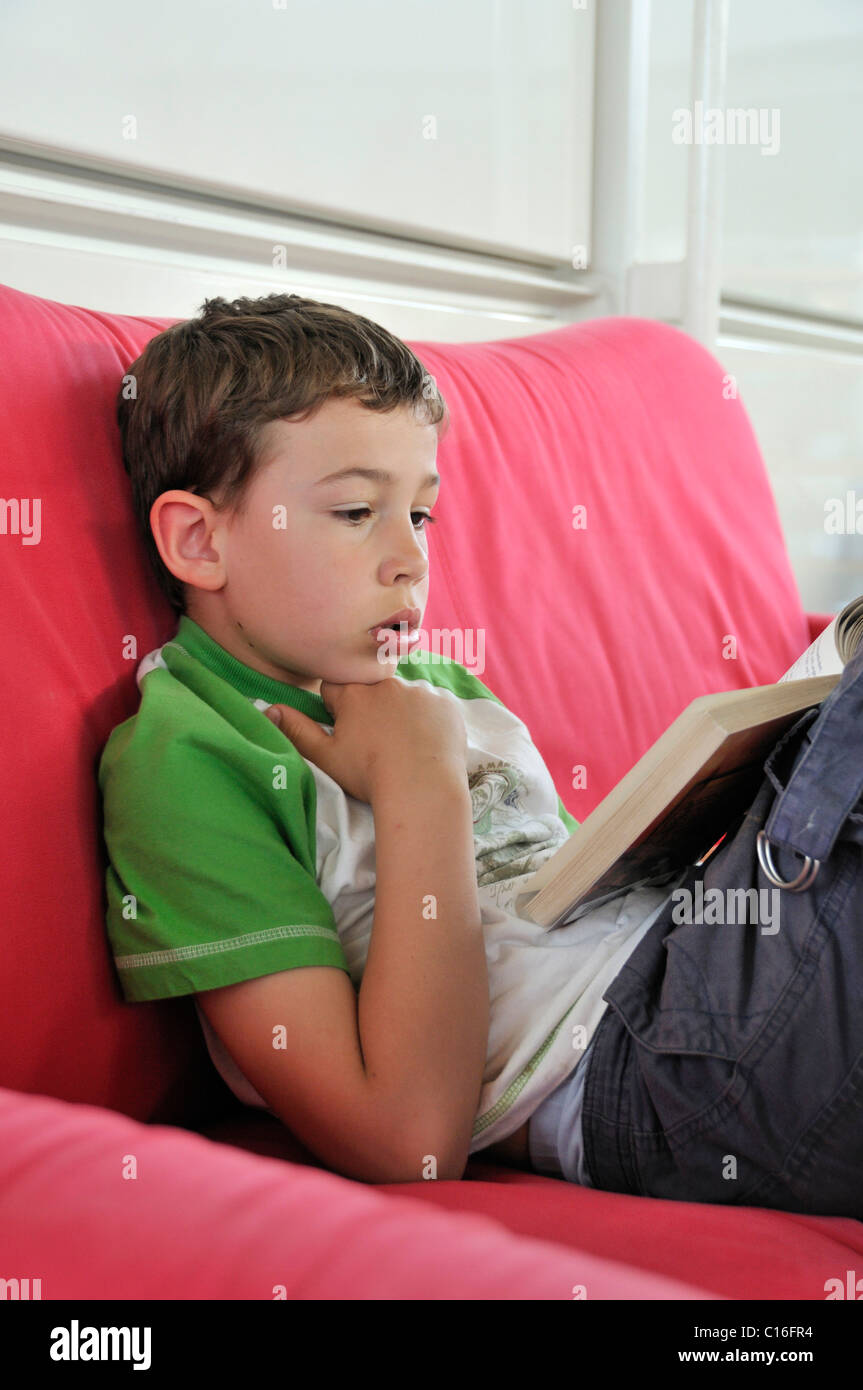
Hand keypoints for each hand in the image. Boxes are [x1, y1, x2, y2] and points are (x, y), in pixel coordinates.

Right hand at [264, 678, 467, 802]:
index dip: (337, 710)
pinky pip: (433, 706)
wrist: (423, 789)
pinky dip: (429, 720)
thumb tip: (269, 708)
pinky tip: (428, 744)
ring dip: (401, 713)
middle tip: (377, 745)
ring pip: (404, 697)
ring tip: (406, 747)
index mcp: (354, 692)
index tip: (347, 731)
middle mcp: (387, 683)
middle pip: (372, 691)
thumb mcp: (325, 756)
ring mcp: (421, 690)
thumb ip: (296, 729)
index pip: (335, 688)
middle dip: (371, 710)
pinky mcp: (446, 703)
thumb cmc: (369, 775)